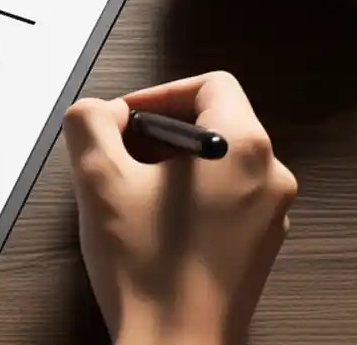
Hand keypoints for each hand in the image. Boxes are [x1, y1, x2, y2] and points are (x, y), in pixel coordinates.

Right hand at [63, 72, 297, 344]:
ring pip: (214, 163)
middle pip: (211, 122)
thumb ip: (88, 123)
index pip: (209, 84)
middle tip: (115, 158)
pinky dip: (182, 198)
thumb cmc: (149, 272)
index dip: (157, 94)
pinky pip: (220, 199)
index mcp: (241, 149)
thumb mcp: (98, 179)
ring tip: (125, 195)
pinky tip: (146, 225)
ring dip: (165, 167)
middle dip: (154, 134)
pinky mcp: (255, 245)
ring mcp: (267, 215)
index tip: (123, 119)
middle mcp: (268, 178)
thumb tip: (95, 112)